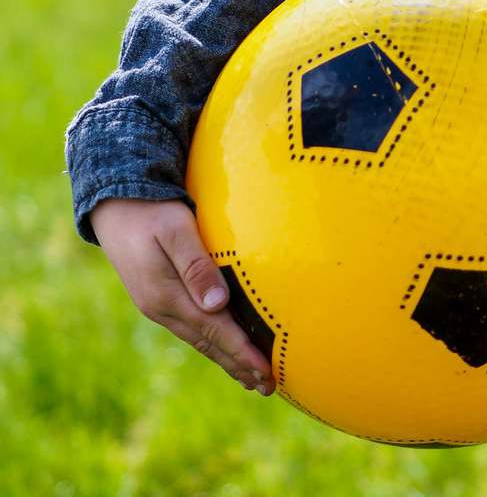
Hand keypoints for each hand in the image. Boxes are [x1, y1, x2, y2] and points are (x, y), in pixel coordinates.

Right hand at [89, 197, 275, 394]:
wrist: (113, 205)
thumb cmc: (151, 211)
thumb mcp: (175, 230)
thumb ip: (196, 265)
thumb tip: (218, 305)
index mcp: (165, 296)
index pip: (213, 331)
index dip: (241, 353)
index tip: (265, 372)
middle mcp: (160, 308)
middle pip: (207, 343)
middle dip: (237, 365)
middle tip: (268, 386)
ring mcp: (157, 305)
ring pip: (198, 339)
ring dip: (225, 358)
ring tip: (251, 377)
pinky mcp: (158, 296)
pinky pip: (191, 327)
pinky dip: (211, 342)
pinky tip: (222, 346)